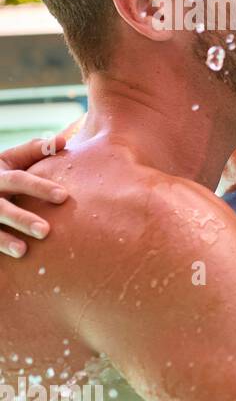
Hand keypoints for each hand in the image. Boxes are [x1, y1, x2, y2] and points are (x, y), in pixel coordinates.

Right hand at [0, 135, 68, 257]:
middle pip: (2, 207)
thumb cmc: (0, 175)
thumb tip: (61, 141)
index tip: (64, 197)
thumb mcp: (10, 159)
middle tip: (46, 231)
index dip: (40, 187)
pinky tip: (13, 259)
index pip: (20, 179)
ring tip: (23, 250)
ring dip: (4, 240)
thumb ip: (34, 151)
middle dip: (22, 218)